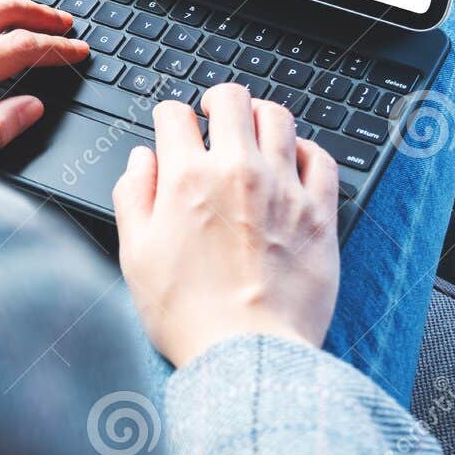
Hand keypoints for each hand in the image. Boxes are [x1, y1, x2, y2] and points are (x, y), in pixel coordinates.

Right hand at [113, 83, 340, 366]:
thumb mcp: (134, 255)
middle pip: (232, 98)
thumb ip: (134, 196)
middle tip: (214, 115)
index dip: (169, 117)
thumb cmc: (189, 315)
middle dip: (216, 99)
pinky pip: (320, 157)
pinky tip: (293, 162)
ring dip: (261, 117)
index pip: (175, 114)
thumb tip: (142, 160)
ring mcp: (283, 188)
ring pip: (279, 117)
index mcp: (187, 178)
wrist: (248, 355)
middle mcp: (237, 171)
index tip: (173, 129)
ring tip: (253, 133)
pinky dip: (305, 150)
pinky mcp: (320, 212)